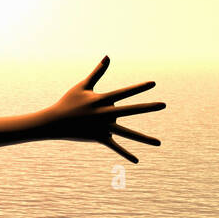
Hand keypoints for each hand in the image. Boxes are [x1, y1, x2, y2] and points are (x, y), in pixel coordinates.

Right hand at [43, 56, 164, 163]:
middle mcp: (104, 113)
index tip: (153, 84)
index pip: (124, 92)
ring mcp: (102, 127)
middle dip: (146, 108)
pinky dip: (125, 154)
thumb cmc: (69, 101)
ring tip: (159, 143)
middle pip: (129, 110)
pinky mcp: (99, 138)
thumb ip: (98, 72)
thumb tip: (108, 56)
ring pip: (127, 134)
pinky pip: (115, 146)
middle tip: (163, 105)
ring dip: (143, 138)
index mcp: (101, 100)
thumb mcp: (83, 85)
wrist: (54, 122)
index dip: (138, 88)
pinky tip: (136, 161)